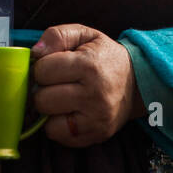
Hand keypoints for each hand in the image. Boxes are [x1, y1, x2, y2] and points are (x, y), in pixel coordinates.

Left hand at [30, 24, 145, 146]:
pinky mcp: (97, 135)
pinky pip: (59, 137)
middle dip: (42, 90)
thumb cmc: (104, 56)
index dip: (41, 67)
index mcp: (89, 65)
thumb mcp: (85, 35)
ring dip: (49, 111)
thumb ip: (57, 36)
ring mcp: (96, 119)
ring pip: (48, 123)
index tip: (51, 67)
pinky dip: (58, 126)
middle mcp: (94, 95)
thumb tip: (35, 52)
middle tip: (54, 84)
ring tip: (61, 99)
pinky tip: (68, 112)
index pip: (42, 71)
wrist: (137, 82)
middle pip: (42, 100)